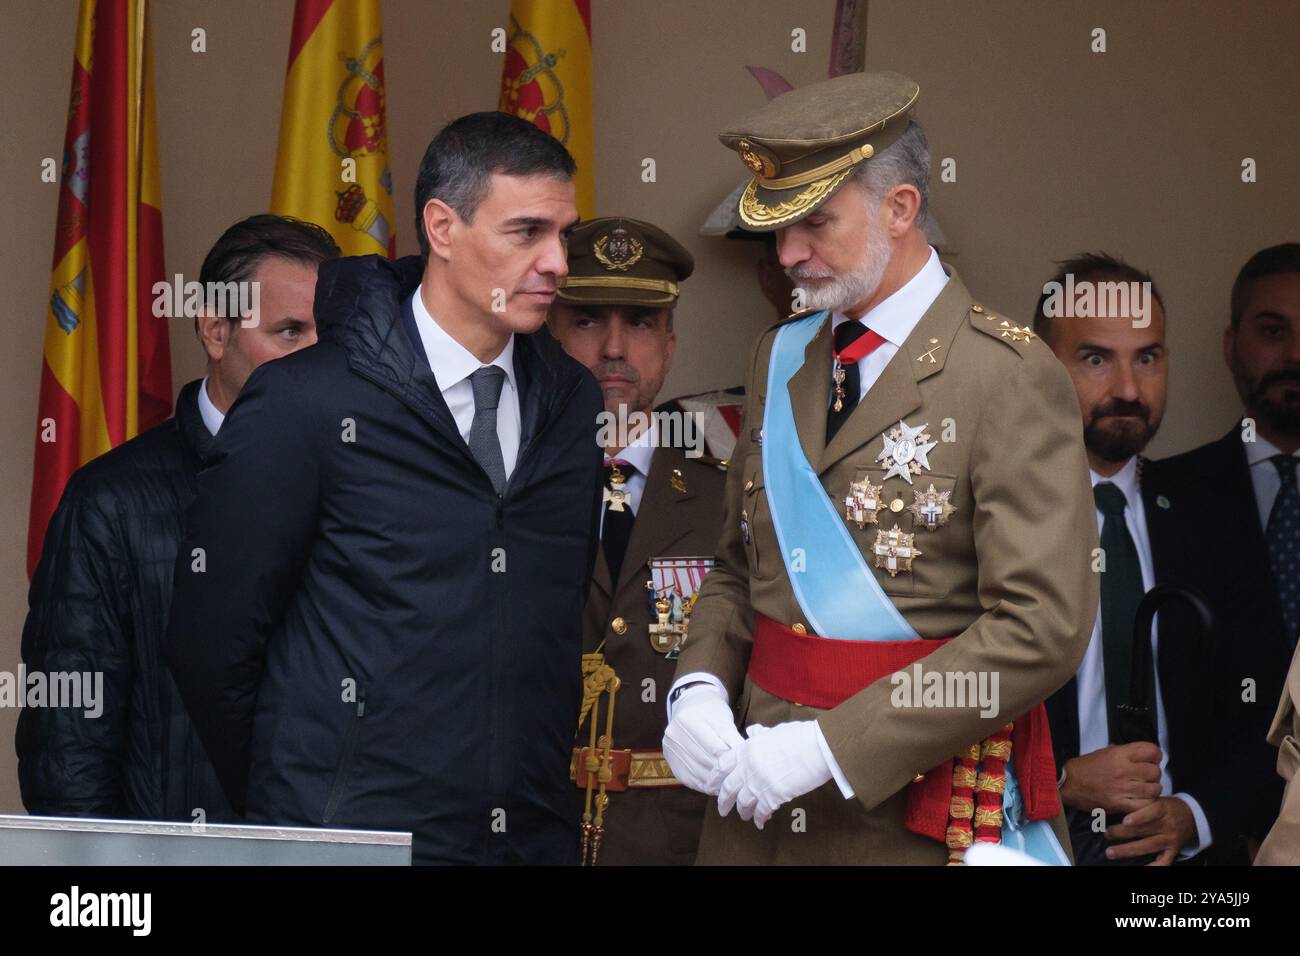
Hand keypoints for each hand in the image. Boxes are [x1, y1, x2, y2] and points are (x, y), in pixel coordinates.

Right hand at [662, 685, 742, 794]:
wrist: (689, 706)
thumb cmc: (710, 711)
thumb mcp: (723, 718)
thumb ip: (732, 738)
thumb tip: (744, 757)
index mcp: (688, 720)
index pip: (715, 748)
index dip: (731, 759)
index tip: (744, 765)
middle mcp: (674, 735)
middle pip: (705, 762)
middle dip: (725, 772)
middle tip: (740, 777)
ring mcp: (670, 750)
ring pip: (698, 774)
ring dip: (716, 782)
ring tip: (730, 782)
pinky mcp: (670, 762)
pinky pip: (690, 780)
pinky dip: (705, 784)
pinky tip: (716, 784)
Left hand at [716, 721, 831, 828]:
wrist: (818, 747)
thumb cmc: (801, 736)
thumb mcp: (775, 730)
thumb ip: (760, 734)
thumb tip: (752, 731)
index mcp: (747, 749)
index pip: (722, 764)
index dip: (715, 777)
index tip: (712, 785)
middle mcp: (748, 766)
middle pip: (728, 788)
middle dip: (724, 801)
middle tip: (722, 810)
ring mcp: (759, 782)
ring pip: (743, 802)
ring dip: (743, 811)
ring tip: (744, 816)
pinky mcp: (773, 795)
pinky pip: (761, 811)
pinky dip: (760, 818)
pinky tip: (761, 822)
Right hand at [1060, 742, 1162, 814]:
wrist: (1068, 784)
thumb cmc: (1086, 767)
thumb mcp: (1105, 752)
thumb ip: (1125, 753)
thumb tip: (1145, 756)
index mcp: (1119, 754)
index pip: (1152, 751)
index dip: (1155, 755)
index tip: (1152, 760)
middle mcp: (1123, 770)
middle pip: (1155, 771)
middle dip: (1154, 774)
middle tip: (1146, 777)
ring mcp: (1122, 788)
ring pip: (1154, 789)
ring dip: (1152, 789)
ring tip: (1145, 789)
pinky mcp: (1120, 804)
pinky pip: (1145, 805)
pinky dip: (1146, 803)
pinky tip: (1141, 800)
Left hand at [1104, 796, 1196, 864]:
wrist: (1190, 816)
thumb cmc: (1166, 807)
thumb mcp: (1156, 799)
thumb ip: (1140, 803)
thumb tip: (1114, 805)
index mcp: (1162, 809)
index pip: (1151, 812)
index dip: (1139, 817)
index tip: (1125, 821)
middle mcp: (1167, 826)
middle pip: (1144, 831)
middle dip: (1122, 833)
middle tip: (1106, 834)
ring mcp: (1170, 840)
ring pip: (1148, 846)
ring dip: (1127, 850)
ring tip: (1111, 852)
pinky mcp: (1173, 851)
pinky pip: (1164, 862)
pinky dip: (1152, 867)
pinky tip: (1139, 868)